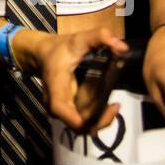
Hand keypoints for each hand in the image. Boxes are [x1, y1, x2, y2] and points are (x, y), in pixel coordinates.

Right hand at [11, 26, 129, 132]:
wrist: (42, 53)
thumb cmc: (59, 48)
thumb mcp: (79, 38)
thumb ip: (100, 36)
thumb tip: (122, 47)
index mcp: (56, 89)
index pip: (67, 114)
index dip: (89, 118)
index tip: (109, 105)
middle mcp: (56, 105)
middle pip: (79, 127)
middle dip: (100, 121)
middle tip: (115, 105)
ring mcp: (61, 110)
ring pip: (82, 127)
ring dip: (100, 120)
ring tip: (113, 105)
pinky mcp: (66, 110)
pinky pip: (82, 121)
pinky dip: (96, 116)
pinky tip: (106, 105)